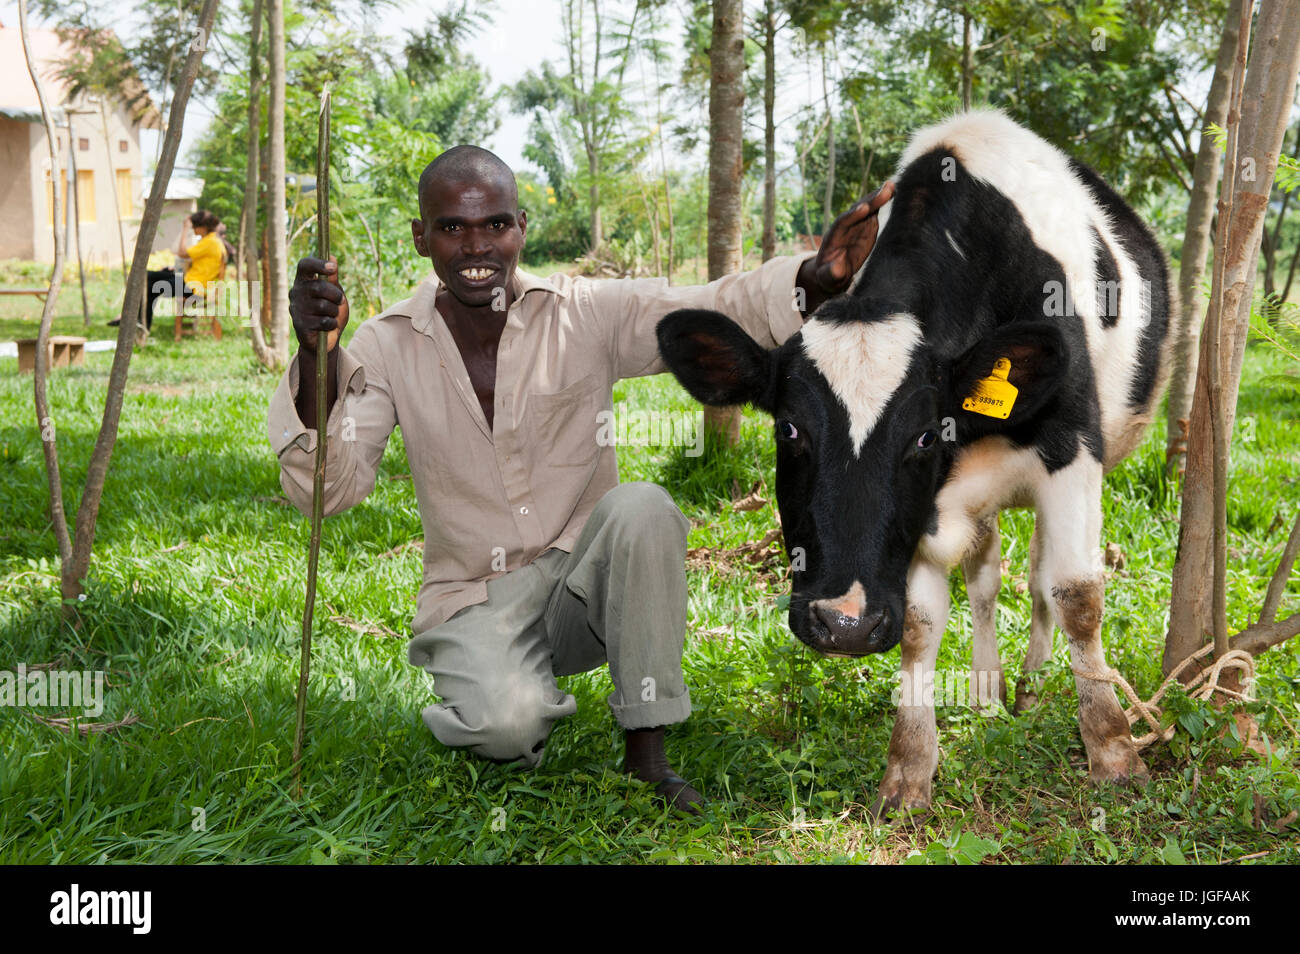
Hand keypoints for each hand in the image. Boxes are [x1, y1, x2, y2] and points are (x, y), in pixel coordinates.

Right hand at [289, 256, 348, 351]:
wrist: (325, 338)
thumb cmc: (330, 312)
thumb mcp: (335, 293)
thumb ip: (332, 278)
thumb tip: (332, 257)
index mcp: (303, 280)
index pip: (304, 265)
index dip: (318, 264)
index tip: (333, 268)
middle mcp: (296, 292)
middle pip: (319, 286)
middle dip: (336, 295)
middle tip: (339, 301)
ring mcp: (295, 308)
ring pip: (323, 305)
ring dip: (334, 312)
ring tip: (331, 315)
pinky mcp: (299, 325)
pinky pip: (323, 321)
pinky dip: (331, 324)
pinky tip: (327, 326)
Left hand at [800, 180, 895, 301]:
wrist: (833, 271)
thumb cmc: (829, 276)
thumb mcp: (828, 277)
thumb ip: (832, 272)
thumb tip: (836, 269)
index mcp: (834, 237)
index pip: (842, 223)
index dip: (853, 215)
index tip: (863, 208)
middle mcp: (845, 226)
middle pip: (857, 210)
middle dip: (870, 200)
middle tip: (885, 189)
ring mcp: (856, 224)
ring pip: (867, 207)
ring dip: (878, 196)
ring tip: (892, 186)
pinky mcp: (866, 225)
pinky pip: (874, 210)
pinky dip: (882, 200)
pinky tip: (894, 191)